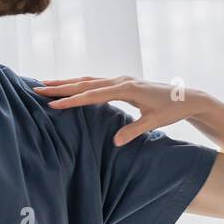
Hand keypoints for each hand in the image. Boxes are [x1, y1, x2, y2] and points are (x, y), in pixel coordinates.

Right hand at [32, 75, 214, 145]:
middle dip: (61, 87)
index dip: (72, 100)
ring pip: (88, 80)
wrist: (186, 97)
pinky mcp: (122, 83)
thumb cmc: (171, 110)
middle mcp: (121, 81)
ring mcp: (121, 80)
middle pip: (85, 83)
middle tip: (37, 88)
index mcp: (127, 89)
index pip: (93, 94)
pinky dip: (80, 84)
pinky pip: (96, 82)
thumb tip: (115, 143)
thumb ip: (134, 131)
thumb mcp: (154, 122)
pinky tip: (69, 87)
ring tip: (46, 84)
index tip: (53, 104)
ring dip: (67, 82)